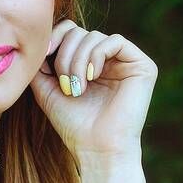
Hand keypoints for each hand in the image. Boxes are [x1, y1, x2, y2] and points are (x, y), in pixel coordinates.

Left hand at [29, 21, 156, 160]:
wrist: (97, 150)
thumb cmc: (74, 126)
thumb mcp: (47, 91)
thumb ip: (40, 64)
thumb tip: (39, 40)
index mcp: (89, 64)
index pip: (70, 33)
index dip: (54, 38)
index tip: (43, 58)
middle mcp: (109, 60)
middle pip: (79, 32)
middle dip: (65, 55)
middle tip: (64, 84)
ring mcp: (126, 62)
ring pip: (94, 36)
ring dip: (77, 60)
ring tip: (77, 88)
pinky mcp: (143, 66)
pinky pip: (115, 41)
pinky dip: (97, 55)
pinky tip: (92, 77)